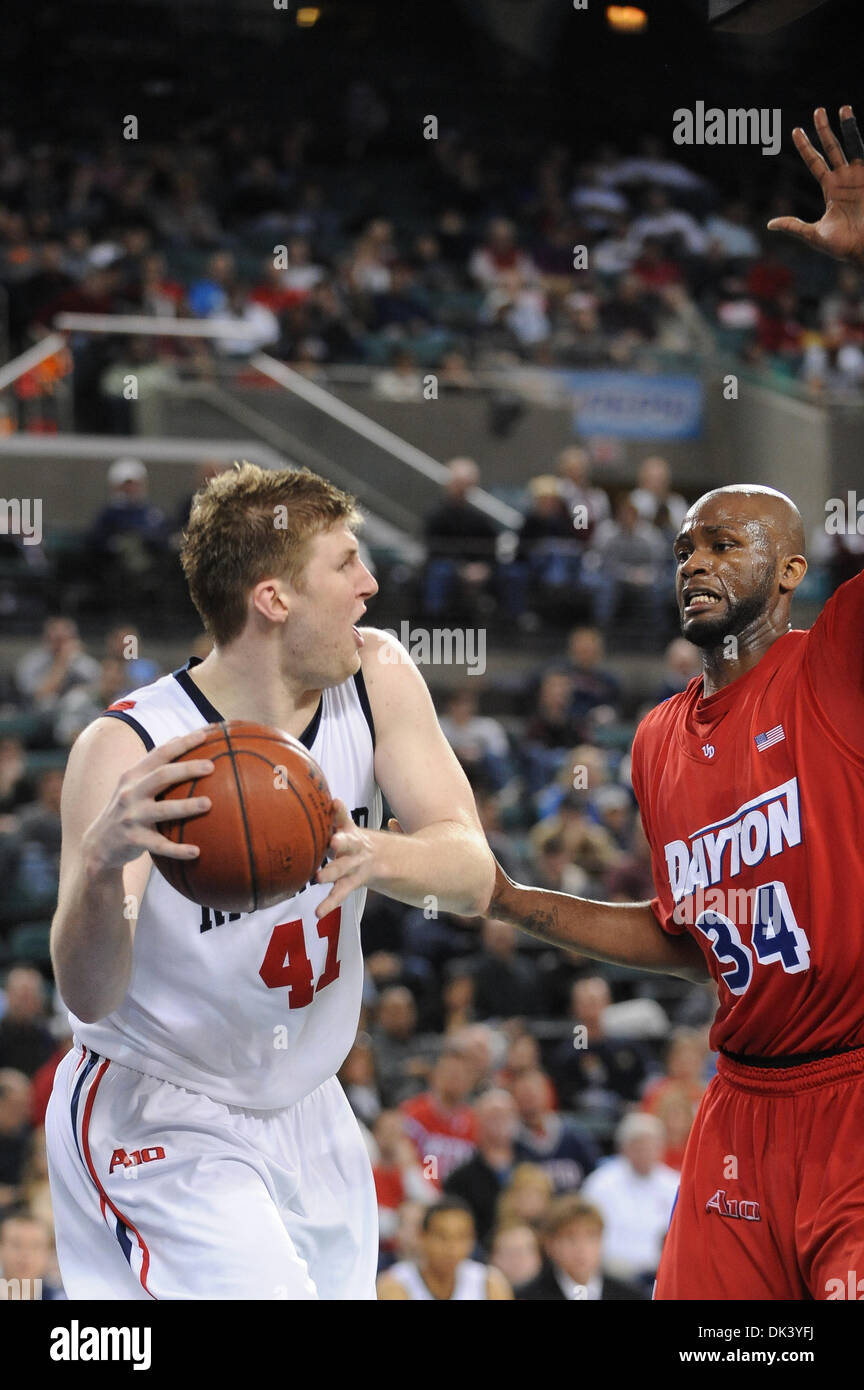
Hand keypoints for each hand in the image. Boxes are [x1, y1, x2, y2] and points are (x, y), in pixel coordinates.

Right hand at [82, 729, 214, 871]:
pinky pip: (159, 845)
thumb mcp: (133, 785)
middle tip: (211, 766)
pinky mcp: (134, 841)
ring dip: (186, 806)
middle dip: (186, 769)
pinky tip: (196, 851)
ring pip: (162, 810)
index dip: (181, 743)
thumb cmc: (127, 808)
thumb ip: (153, 766)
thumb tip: (180, 737)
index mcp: (133, 776)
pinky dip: (177, 849)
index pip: (159, 754)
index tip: (205, 735)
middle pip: (161, 776)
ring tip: (208, 803)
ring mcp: (131, 817)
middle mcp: (130, 793)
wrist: (98, 844)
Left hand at [314, 797, 380, 915]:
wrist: (390, 860)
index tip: (335, 802)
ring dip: (332, 872)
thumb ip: (342, 818)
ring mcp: (355, 865)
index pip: (344, 818)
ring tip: (318, 878)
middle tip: (333, 842)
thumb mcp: (351, 829)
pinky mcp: (354, 881)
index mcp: (353, 832)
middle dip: (340, 841)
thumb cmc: (359, 842)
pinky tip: (318, 913)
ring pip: (344, 869)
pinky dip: (330, 903)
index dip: (339, 810)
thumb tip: (352, 805)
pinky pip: (341, 892)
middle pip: (348, 843)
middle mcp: (355, 847)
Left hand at [768, 106, 863, 265]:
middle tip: (818, 111)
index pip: (815, 162)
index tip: (795, 131)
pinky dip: (860, 140)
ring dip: (848, 126)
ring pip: (852, 145)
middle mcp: (845, 178)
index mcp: (831, 189)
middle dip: (824, 130)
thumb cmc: (843, 246)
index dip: (806, 147)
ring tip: (843, 108)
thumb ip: (794, 226)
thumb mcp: (813, 235)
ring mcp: (860, 176)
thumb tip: (769, 224)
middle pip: (832, 148)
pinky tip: (854, 125)